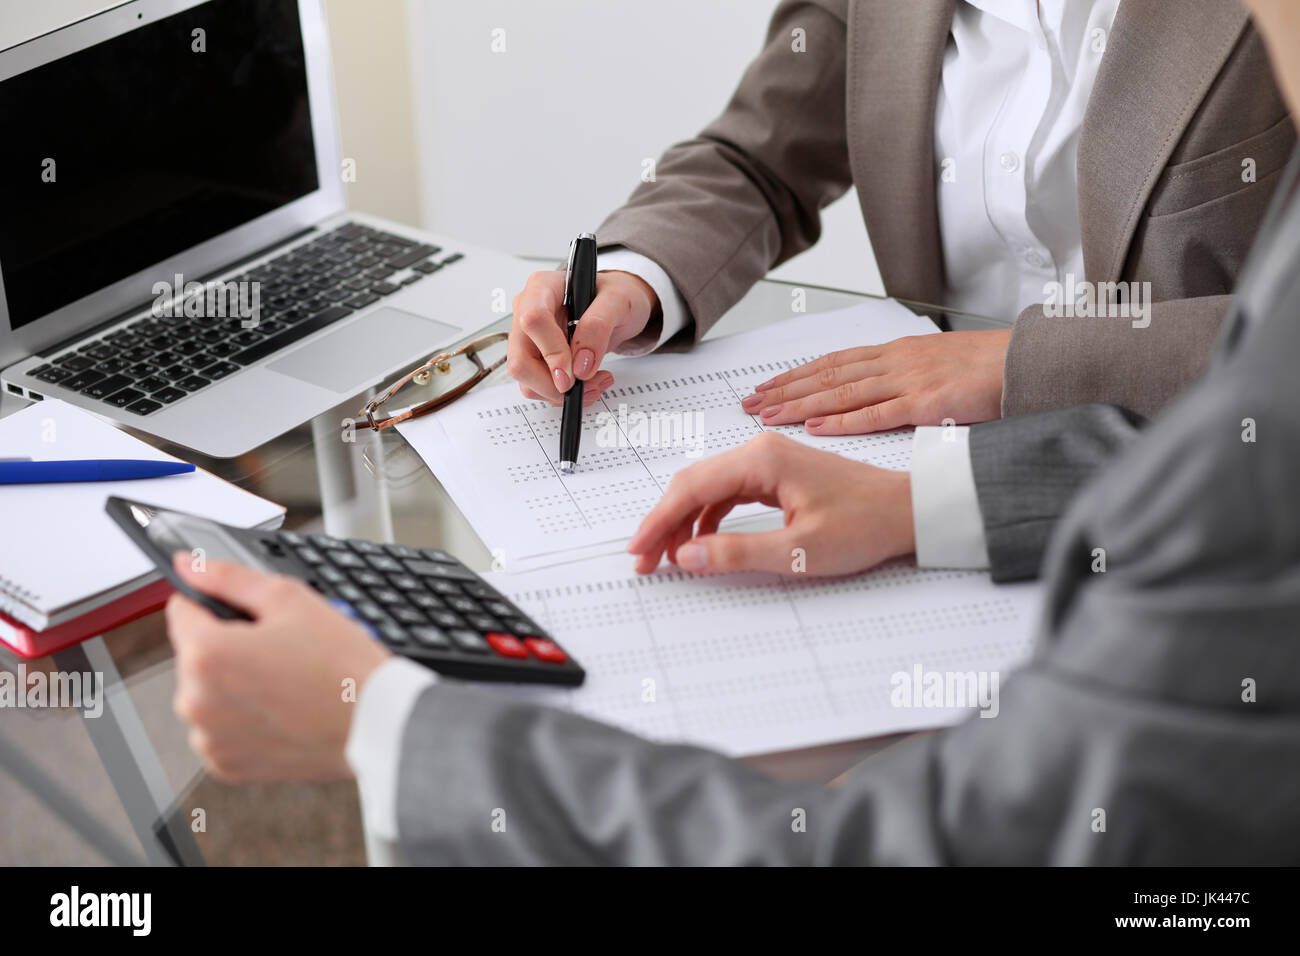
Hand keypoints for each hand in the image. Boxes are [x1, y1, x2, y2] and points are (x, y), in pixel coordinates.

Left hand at [164, 554, 391, 782]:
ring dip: (233, 685)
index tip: (250, 617)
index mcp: (204, 654)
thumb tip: (188, 565)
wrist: (375, 723)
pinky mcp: (226, 764)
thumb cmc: (340, 663)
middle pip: (195, 654)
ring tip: (286, 683)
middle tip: (282, 651)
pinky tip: (281, 710)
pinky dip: (243, 720)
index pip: (181, 609)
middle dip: (228, 647)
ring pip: (207, 692)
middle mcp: (195, 701)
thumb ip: (228, 577)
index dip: (217, 604)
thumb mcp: (289, 599)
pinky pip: (220, 729)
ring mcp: (209, 737)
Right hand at [506, 269, 659, 404]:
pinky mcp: (534, 357)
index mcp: (543, 287)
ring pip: (526, 379)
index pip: (533, 321)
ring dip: (560, 392)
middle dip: (553, 383)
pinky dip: (561, 394)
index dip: (551, 353)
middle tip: (587, 385)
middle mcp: (527, 310)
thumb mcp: (619, 301)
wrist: (618, 308)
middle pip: (520, 359)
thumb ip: (599, 326)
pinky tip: (587, 383)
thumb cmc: (616, 296)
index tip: (573, 375)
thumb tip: (580, 364)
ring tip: (595, 382)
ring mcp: (528, 337)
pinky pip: (537, 386)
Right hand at [627, 432, 914, 575]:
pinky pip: (727, 493)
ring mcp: (767, 460)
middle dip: (664, 523)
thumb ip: (738, 554)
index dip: (659, 522)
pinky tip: (703, 542)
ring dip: (684, 522)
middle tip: (646, 560)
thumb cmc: (866, 523)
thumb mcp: (800, 551)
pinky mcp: (775, 474)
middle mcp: (760, 451)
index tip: (639, 551)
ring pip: (707, 489)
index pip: (691, 487)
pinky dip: (708, 517)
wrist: (907, 510)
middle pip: (692, 484)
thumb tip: (688, 556)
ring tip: (668, 557)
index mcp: (762, 460)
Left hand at [740, 329, 1009, 434]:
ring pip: (842, 393)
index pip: (833, 364)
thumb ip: (904, 379)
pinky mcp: (927, 403)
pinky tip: (816, 427)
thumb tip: (874, 395)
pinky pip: (877, 413)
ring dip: (801, 405)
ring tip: (767, 415)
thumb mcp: (938, 367)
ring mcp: (909, 381)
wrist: (1031, 362)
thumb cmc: (989, 370)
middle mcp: (895, 362)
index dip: (795, 375)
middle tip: (748, 402)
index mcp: (897, 352)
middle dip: (784, 390)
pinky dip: (843, 421)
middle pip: (827, 376)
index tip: (765, 386)